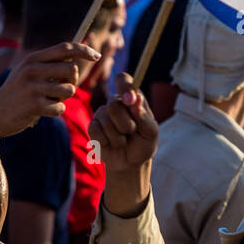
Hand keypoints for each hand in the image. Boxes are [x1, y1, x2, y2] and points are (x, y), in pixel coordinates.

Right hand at [0, 42, 100, 136]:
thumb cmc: (16, 95)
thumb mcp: (27, 73)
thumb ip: (48, 64)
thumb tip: (77, 57)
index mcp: (32, 59)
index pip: (65, 48)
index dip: (84, 50)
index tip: (96, 55)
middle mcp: (32, 69)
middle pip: (72, 69)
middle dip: (73, 81)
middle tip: (60, 89)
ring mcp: (32, 87)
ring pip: (69, 90)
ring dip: (63, 98)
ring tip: (48, 100)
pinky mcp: (34, 105)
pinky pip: (60, 107)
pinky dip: (55, 111)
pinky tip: (42, 111)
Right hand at [91, 72, 156, 216]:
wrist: (130, 164)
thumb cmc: (143, 145)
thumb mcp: (151, 132)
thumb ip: (144, 116)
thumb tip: (136, 99)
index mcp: (132, 98)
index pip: (123, 80)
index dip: (124, 87)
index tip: (130, 100)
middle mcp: (116, 102)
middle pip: (114, 104)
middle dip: (125, 124)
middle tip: (131, 133)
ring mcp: (102, 114)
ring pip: (105, 120)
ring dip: (118, 136)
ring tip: (123, 141)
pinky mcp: (93, 127)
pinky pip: (95, 130)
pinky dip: (106, 141)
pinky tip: (110, 144)